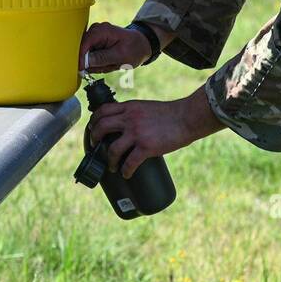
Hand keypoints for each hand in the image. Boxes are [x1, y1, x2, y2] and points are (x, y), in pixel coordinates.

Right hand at [79, 21, 150, 72]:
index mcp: (102, 30)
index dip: (80, 58)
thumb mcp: (120, 56)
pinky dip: (98, 63)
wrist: (141, 45)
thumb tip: (84, 62)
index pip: (83, 44)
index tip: (81, 70)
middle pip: (82, 50)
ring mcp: (94, 37)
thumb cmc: (134, 48)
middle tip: (107, 66)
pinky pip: (90, 57)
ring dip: (96, 64)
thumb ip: (102, 58)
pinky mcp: (94, 43)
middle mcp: (95, 30)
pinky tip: (108, 63)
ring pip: (86, 55)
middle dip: (92, 63)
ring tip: (110, 64)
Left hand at [87, 87, 222, 177]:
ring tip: (112, 166)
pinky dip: (125, 170)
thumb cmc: (172, 113)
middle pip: (101, 127)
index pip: (103, 111)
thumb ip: (135, 114)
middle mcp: (130, 119)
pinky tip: (126, 174)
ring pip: (112, 149)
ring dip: (109, 160)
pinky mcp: (146, 147)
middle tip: (95, 147)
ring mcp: (137, 133)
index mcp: (130, 107)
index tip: (92, 129)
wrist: (188, 118)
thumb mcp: (147, 107)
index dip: (93, 121)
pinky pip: (129, 162)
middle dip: (94, 139)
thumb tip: (126, 127)